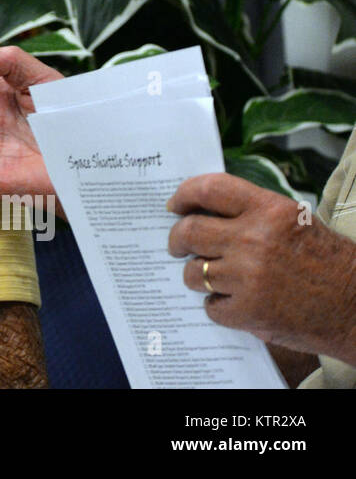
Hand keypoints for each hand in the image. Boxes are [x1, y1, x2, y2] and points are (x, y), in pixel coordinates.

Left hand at [168, 173, 355, 364]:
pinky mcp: (249, 311)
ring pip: (193, 272)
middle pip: (189, 231)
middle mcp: (254, 240)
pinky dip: (218, 306)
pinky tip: (233, 303)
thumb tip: (200, 210)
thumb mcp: (293, 221)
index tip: (174, 205)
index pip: (209, 189)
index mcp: (269, 210)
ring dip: (197, 276)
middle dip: (176, 239)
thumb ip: (251, 212)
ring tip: (212, 278)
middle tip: (177, 245)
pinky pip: (211, 306)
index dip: (184, 195)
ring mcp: (249, 277)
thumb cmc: (326, 261)